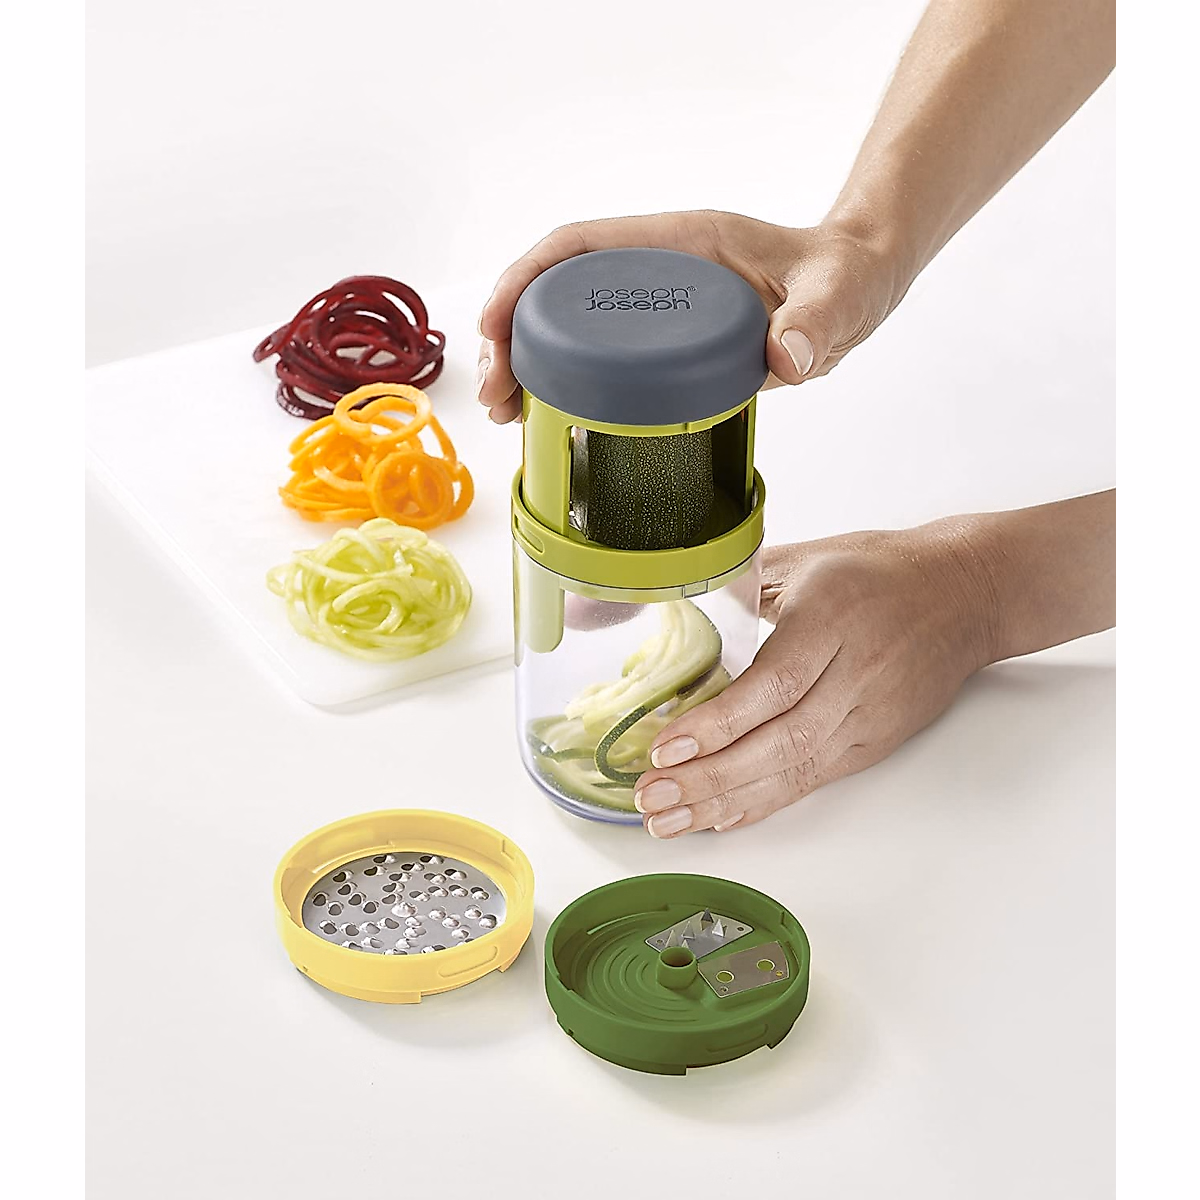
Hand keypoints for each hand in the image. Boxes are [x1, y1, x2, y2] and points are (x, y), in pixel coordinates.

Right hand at [475, 209, 901, 422]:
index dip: (526, 280)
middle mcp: (655, 271)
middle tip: (496, 394)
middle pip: (557, 292)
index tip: (495, 325)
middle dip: (510, 337)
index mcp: (679, 242)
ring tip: (506, 414)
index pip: (580, 246)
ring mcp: (654, 310)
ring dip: (526, 366)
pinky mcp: (661, 345)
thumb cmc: (843, 276)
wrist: (856, 285)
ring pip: (568, 329)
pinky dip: (561, 386)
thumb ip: (818, 321)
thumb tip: (788, 356)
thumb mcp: (838, 294)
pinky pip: (596, 359)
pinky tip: (545, 420)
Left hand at [632, 521, 997, 836]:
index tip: (665, 749)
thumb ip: (741, 584)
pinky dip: (763, 802)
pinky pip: (812, 780)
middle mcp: (853, 675)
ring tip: (668, 820)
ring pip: (794, 771)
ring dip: (726, 801)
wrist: (966, 595)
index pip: (772, 686)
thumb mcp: (806, 559)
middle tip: (651, 798)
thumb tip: (670, 603)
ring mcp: (868, 717)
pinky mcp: (874, 742)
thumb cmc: (881, 569)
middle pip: (779, 742)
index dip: (718, 724)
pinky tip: (718, 817)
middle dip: (709, 778)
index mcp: (831, 620)